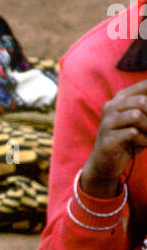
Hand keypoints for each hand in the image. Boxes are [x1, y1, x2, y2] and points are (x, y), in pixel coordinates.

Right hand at [81, 79, 146, 196]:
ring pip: (136, 115)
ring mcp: (107, 123)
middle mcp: (110, 107)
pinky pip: (132, 133)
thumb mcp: (142, 121)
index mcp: (120, 98)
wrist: (105, 163)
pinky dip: (144, 139)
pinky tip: (142, 144)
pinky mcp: (107, 139)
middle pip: (142, 100)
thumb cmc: (129, 140)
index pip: (144, 86)